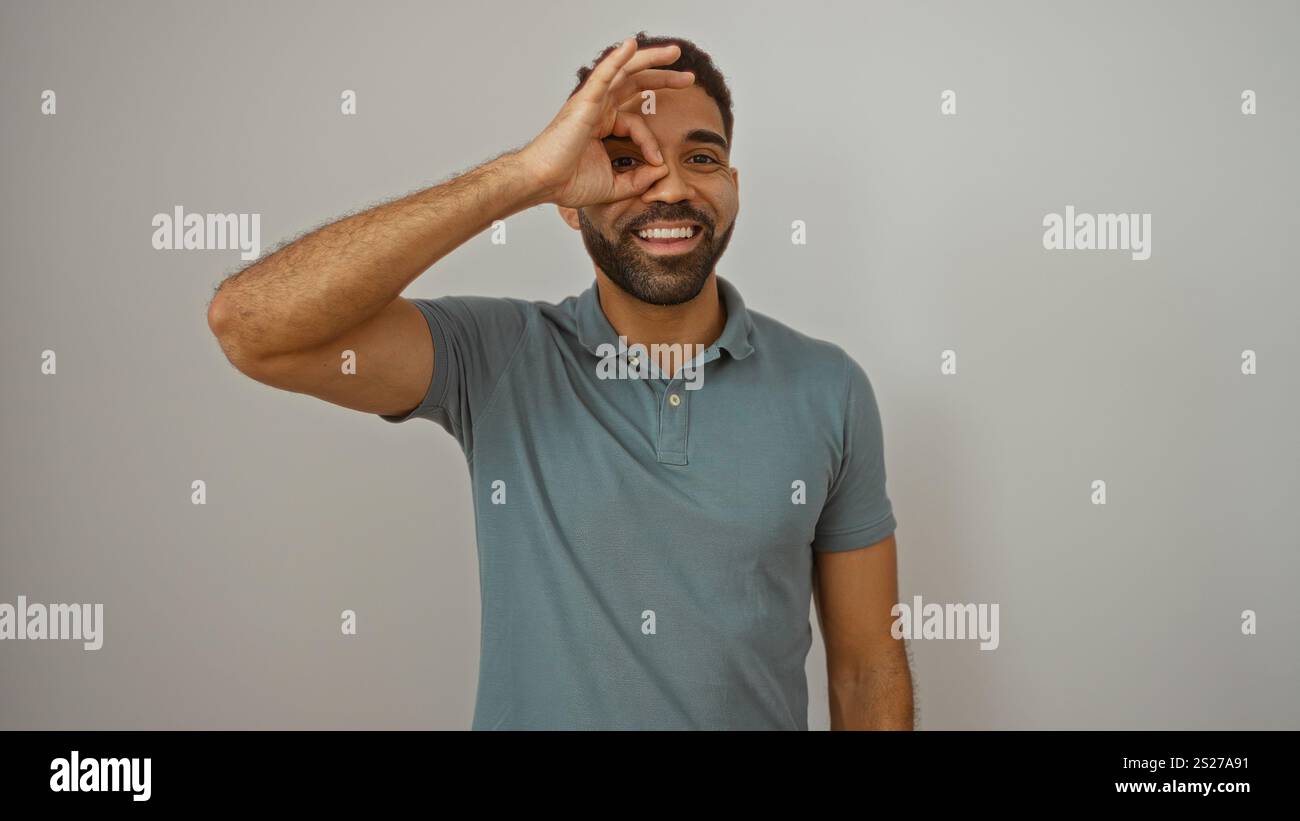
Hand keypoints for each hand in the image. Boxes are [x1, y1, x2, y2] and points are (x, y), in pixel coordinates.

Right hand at [519, 38, 695, 207]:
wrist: (545, 184)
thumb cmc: (569, 183)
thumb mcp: (616, 185)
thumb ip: (639, 178)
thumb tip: (662, 169)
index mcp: (604, 124)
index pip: (638, 123)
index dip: (652, 142)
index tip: (657, 162)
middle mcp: (599, 108)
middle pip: (636, 82)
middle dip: (664, 77)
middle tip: (689, 77)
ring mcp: (592, 102)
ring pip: (625, 71)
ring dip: (651, 59)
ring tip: (675, 53)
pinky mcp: (585, 101)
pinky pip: (604, 74)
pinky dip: (617, 58)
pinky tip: (631, 45)